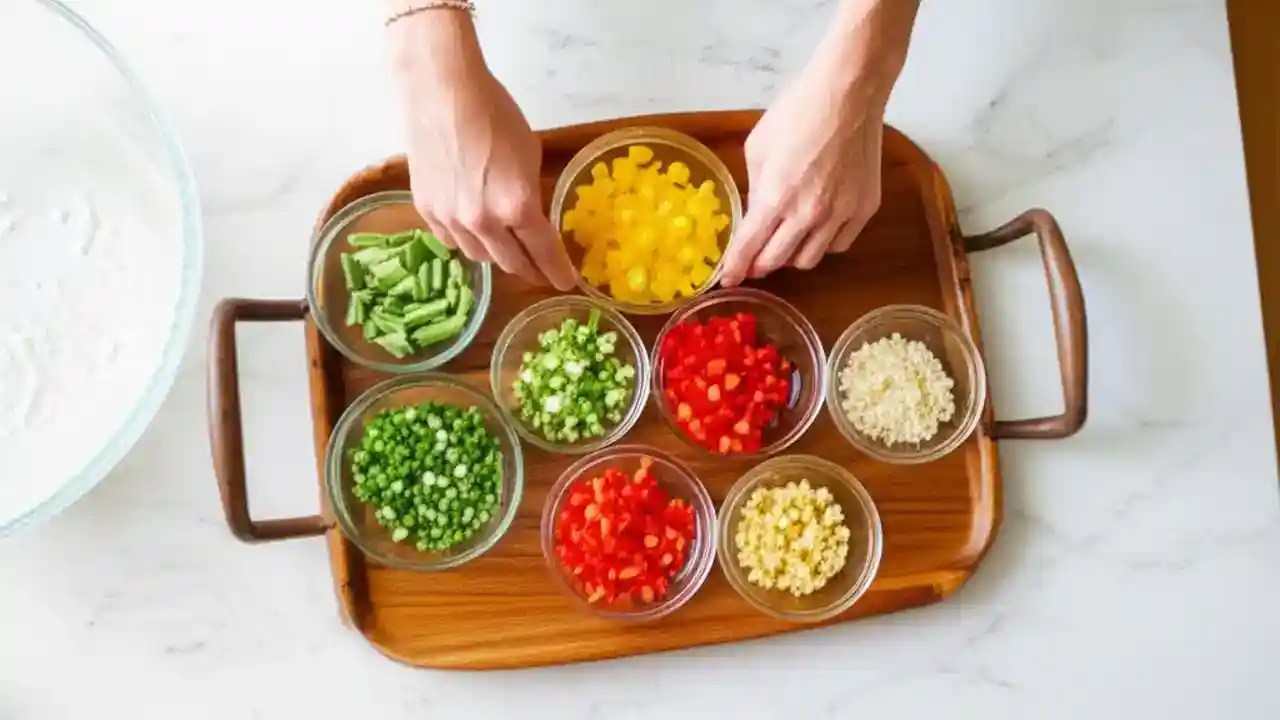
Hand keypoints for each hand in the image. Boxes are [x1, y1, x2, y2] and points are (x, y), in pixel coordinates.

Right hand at [389, 12, 575, 289]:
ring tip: (503, 246)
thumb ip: (531, 193)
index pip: (544, 252)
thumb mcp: (530, 155)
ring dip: (495, 254)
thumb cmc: (494, 114)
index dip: (557, 271)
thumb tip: (530, 215)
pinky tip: (470, 228)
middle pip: (511, 263)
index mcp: (518, 207)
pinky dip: (465, 239)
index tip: (565, 283)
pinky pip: (450, 240)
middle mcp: (484, 223)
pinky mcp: (427, 212)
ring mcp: (452, 220)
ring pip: (479, 256)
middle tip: (537, 268)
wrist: (442, 94)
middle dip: (528, 268)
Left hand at [722, 69, 884, 284]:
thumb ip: (756, 187)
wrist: (849, 92)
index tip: (727, 279)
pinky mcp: (864, 209)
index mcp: (776, 196)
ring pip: (809, 260)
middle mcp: (808, 214)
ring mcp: (841, 214)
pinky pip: (839, 244)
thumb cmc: (798, 111)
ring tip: (785, 241)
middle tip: (753, 261)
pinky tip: (817, 228)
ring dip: (791, 256)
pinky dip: (823, 243)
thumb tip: (757, 213)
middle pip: (777, 262)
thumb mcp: (758, 147)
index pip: (749, 247)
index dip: (734, 268)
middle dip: (759, 266)